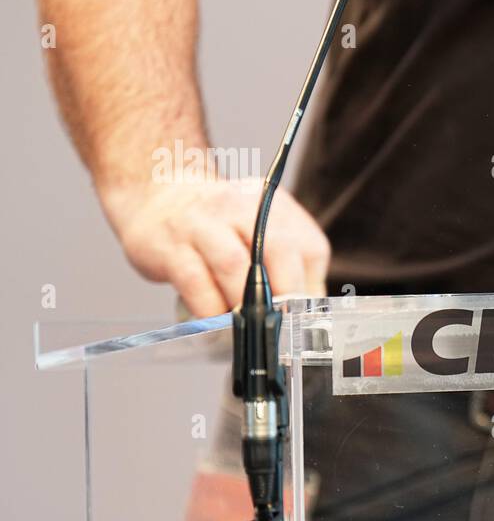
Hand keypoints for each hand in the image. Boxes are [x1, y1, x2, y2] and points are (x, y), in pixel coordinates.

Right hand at [104, 178, 329, 317]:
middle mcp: (241, 208)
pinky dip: (209, 308)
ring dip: (245, 304)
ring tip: (247, 326)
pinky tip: (214, 322)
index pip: (310, 248)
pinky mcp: (170, 245)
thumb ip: (285, 266)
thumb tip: (304, 315)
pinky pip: (195, 281)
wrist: (154, 195)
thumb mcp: (257, 232)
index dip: (311, 288)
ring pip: (235, 264)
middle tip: (279, 323)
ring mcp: (203, 224)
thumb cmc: (215, 226)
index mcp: (274, 207)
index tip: (303, 315)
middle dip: (284, 293)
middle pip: (278, 249)